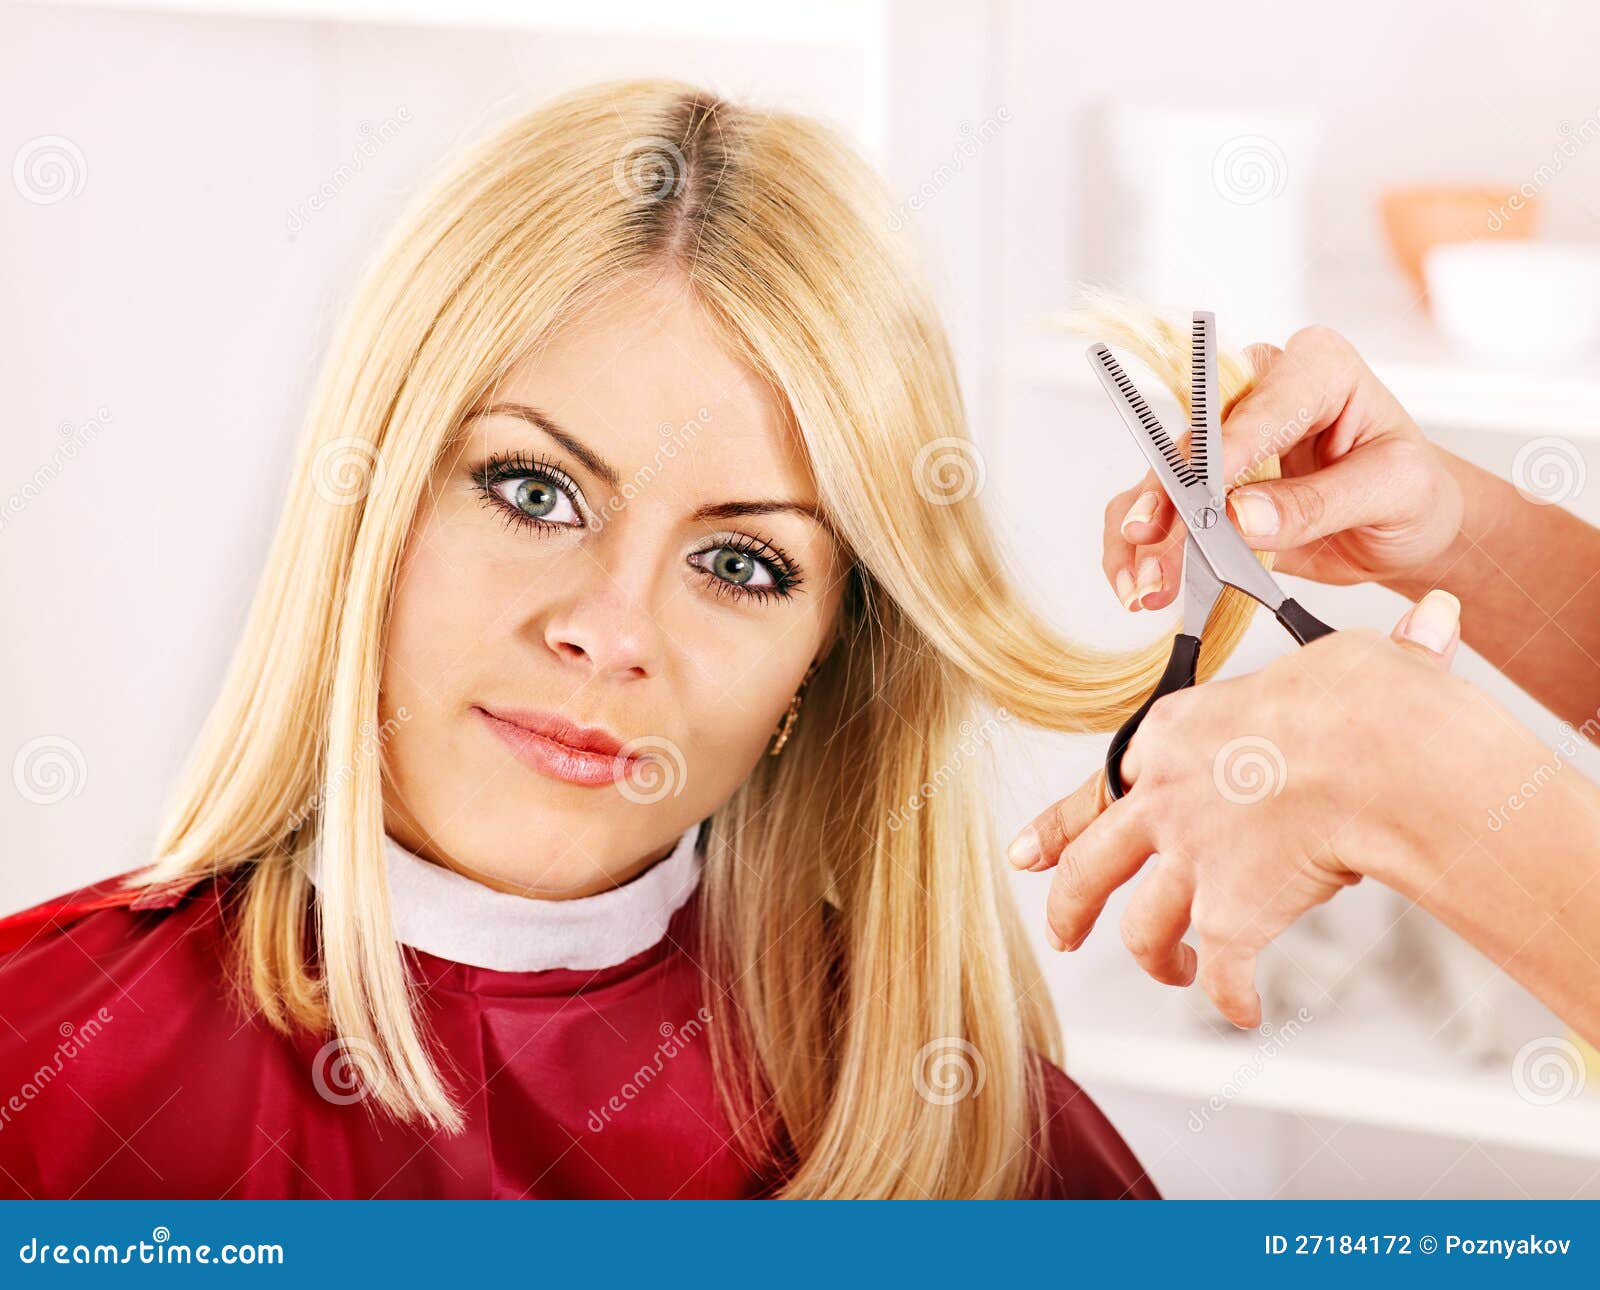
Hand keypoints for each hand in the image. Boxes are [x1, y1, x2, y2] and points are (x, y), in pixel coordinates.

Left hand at [1007, 590, 1477, 1026]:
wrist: (1377, 755)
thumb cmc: (1364, 700)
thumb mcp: (1349, 658)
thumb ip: (1372, 658)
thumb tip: (1429, 628)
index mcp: (1174, 735)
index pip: (1106, 783)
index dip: (1063, 822)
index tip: (1033, 848)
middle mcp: (1165, 801)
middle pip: (1089, 864)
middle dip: (1068, 905)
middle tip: (1062, 931)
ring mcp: (1191, 860)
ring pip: (1141, 927)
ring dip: (1155, 959)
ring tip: (1173, 971)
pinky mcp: (1230, 914)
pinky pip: (1223, 972)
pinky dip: (1233, 997)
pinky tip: (1244, 1009)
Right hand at [1104, 326, 1463, 610]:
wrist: (1405, 532)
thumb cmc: (1412, 495)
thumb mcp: (1393, 492)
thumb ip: (1317, 502)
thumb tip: (1241, 516)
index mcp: (1316, 369)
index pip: (1263, 401)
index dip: (1231, 446)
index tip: (1210, 491)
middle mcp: (1258, 395)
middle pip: (1195, 441)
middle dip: (1171, 501)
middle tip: (1155, 544)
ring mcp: (1223, 444)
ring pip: (1161, 480)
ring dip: (1145, 535)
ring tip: (1146, 584)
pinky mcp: (1201, 491)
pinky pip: (1154, 512)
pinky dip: (1138, 551)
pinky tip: (1136, 582)